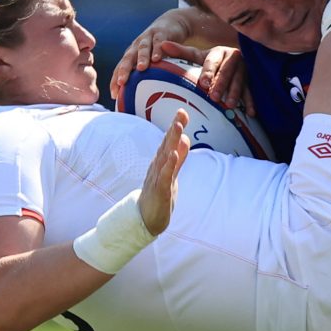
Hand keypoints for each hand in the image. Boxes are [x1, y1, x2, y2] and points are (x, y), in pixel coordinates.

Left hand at [110, 13, 192, 102]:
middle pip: (127, 59)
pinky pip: (159, 42)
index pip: (120, 68)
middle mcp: (136, 47)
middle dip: (124, 71)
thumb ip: (149, 76)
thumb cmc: (160, 49)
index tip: (114, 96)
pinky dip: (158, 49)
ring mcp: (147, 39)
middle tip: (122, 83)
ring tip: (141, 69)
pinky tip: (158, 58)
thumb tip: (147, 101)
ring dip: (141, 58)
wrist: (171, 24)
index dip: (115, 81)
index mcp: (132, 55)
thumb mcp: (153, 62)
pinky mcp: (160, 33)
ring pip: (142, 49)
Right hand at [138, 109, 189, 235]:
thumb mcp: (171, 174)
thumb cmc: (158, 195)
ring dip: (171, 142)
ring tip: (178, 127)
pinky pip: (165, 176)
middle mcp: (158, 167)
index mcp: (161, 163)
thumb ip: (178, 157)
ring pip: (165, 157)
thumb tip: (184, 138)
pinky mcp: (159, 190)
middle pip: (166, 145)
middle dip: (174, 128)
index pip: (169, 142)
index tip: (183, 111)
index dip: (176, 127)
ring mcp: (157, 178)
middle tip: (181, 112)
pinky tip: (173, 155)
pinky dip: (169, 165)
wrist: (145, 220)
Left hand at [163, 42, 252, 115]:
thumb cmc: (212, 62)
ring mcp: (245, 69)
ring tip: (229, 105)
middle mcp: (234, 58)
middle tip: (214, 97)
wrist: (236, 61)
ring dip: (235, 93)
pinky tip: (251, 112)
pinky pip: (252, 90)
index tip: (203, 83)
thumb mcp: (198, 55)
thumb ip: (181, 52)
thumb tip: (162, 45)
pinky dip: (251, 101)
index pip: (212, 61)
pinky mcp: (253, 79)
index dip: (208, 71)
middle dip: (221, 84)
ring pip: (240, 81)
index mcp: (219, 52)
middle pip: (227, 71)